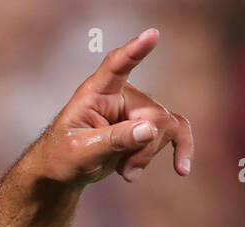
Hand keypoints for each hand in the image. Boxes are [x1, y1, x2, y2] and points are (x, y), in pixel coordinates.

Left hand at [31, 28, 193, 184]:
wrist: (65, 169)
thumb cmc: (62, 155)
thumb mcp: (81, 151)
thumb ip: (114, 139)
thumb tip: (150, 129)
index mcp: (96, 92)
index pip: (116, 66)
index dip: (134, 51)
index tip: (152, 35)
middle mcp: (120, 95)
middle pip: (153, 113)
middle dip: (144, 147)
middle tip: (126, 171)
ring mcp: (136, 109)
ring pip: (165, 126)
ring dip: (149, 155)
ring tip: (127, 173)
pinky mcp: (147, 126)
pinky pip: (176, 131)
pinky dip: (181, 149)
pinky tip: (181, 169)